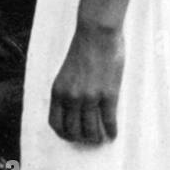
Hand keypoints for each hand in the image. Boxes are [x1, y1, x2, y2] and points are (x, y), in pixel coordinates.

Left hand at [49, 24, 123, 144]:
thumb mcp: (66, 72)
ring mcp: (90, 96)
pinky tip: (113, 133)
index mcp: (58, 90)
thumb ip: (67, 91)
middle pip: (74, 131)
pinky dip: (111, 131)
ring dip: (97, 137)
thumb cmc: (83, 48)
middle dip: (82, 138)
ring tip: (102, 137)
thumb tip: (73, 112)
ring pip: (92, 131)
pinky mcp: (108, 94)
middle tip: (90, 137)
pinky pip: (109, 121)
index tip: (73, 135)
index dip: (65, 134)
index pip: (56, 123)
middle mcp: (71, 97)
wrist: (96, 31)